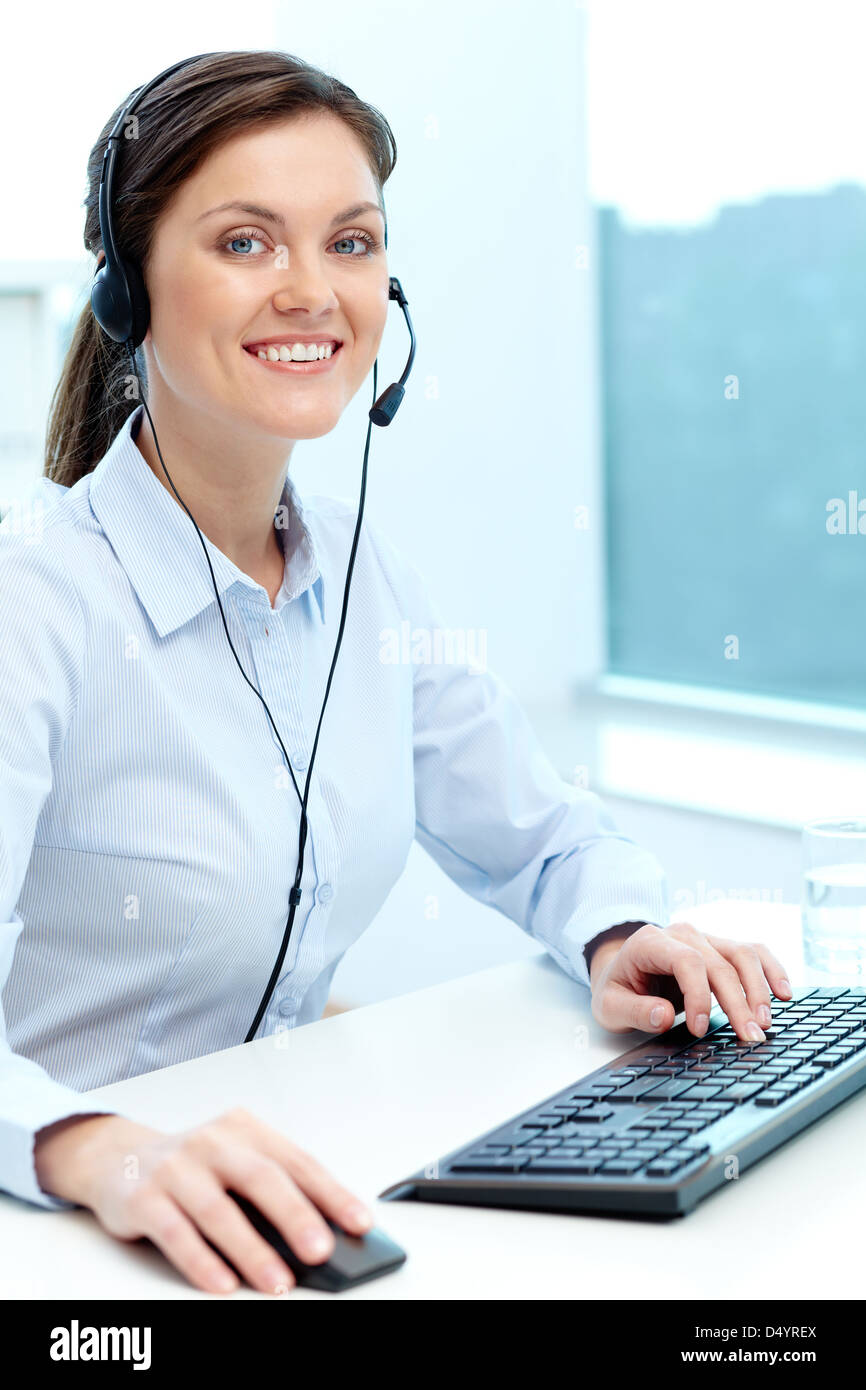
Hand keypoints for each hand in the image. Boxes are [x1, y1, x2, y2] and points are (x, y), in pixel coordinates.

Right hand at [33, 1108, 372, 1294]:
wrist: (116, 1157)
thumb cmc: (191, 1166)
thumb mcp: (233, 1162)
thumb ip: (272, 1191)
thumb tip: (319, 1236)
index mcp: (245, 1129)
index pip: (296, 1161)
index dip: (331, 1193)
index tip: (359, 1223)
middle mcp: (212, 1142)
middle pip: (261, 1178)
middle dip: (295, 1216)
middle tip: (321, 1250)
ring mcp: (176, 1167)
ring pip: (218, 1210)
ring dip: (251, 1250)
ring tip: (278, 1281)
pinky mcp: (143, 1197)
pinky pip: (176, 1232)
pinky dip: (202, 1261)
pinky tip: (223, 1283)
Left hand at [588, 921, 792, 1040]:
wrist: (622, 971)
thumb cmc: (617, 989)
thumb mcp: (609, 1006)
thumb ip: (634, 1011)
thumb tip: (664, 1015)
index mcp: (650, 942)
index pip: (686, 961)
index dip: (698, 995)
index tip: (698, 1028)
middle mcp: (682, 934)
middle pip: (720, 963)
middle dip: (738, 1002)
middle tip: (750, 1037)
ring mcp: (705, 939)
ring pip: (742, 955)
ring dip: (759, 989)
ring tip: (765, 1022)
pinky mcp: (721, 949)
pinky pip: (754, 953)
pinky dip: (771, 970)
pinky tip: (784, 993)